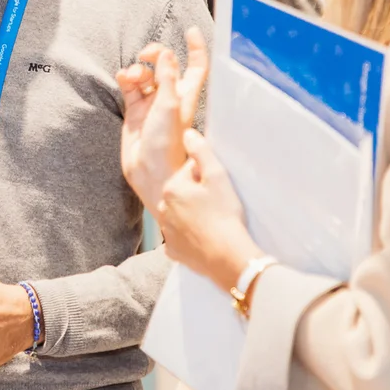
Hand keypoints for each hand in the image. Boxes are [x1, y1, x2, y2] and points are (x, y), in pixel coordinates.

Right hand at [116, 29, 206, 207]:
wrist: (149, 171)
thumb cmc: (166, 144)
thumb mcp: (168, 106)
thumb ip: (167, 78)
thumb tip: (166, 53)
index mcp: (186, 94)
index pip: (196, 65)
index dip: (196, 47)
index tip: (190, 29)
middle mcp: (170, 96)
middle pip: (166, 64)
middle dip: (156, 53)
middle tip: (146, 55)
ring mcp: (152, 103)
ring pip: (145, 73)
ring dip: (138, 69)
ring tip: (132, 77)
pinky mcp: (135, 110)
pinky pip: (130, 85)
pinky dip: (126, 78)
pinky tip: (123, 80)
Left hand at [159, 127, 260, 294]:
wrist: (228, 256)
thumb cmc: (224, 214)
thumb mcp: (217, 176)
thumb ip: (201, 151)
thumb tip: (187, 133)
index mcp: (171, 188)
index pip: (189, 173)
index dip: (207, 178)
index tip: (219, 190)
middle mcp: (162, 209)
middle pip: (183, 195)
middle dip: (197, 197)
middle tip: (218, 207)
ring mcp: (166, 232)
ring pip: (180, 216)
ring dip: (193, 216)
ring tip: (213, 222)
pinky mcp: (173, 251)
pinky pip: (181, 238)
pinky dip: (191, 238)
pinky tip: (205, 239)